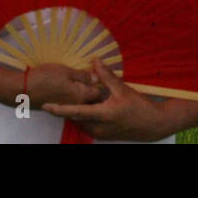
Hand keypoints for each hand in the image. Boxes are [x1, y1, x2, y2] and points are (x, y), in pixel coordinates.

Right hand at [24, 63, 103, 107]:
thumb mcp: (66, 71)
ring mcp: (67, 106)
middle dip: (93, 87)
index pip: (99, 92)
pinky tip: (68, 84)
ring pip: (81, 99)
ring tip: (79, 77)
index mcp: (81, 95)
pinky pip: (72, 100)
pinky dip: (74, 93)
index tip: (99, 71)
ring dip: (83, 90)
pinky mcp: (58, 106)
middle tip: (91, 72)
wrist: (23, 90)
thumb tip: (97, 78)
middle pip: (91, 97)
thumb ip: (83, 76)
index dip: (102, 82)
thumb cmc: (45, 77)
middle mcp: (76, 104)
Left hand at [42, 60, 170, 140]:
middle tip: (57, 98)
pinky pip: (88, 126)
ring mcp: (101, 134)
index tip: (46, 106)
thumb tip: (95, 61)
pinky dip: (84, 116)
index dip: (59, 109)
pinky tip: (88, 107)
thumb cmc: (138, 106)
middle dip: (66, 108)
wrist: (152, 125)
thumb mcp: (122, 89)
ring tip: (73, 100)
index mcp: (102, 115)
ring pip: (81, 122)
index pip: (75, 112)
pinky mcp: (103, 136)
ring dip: (76, 112)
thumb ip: (106, 76)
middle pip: (75, 118)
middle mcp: (98, 128)